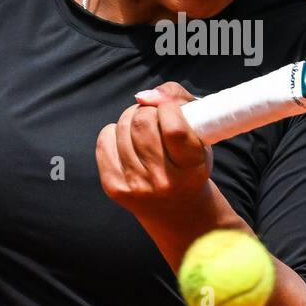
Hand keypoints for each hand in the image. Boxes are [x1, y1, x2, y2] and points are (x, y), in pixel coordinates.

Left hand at [96, 81, 212, 218]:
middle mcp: (163, 181)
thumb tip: (142, 97)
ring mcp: (136, 186)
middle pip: (142, 123)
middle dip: (146, 110)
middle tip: (154, 116)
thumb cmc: (191, 161)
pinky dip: (114, 132)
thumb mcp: (201, 132)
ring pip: (122, 128)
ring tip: (142, 128)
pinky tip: (127, 141)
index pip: (174, 128)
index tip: (170, 111)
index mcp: (192, 168)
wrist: (178, 208)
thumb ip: (179, 100)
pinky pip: (104, 141)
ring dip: (131, 118)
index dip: (168, 108)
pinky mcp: (114, 188)